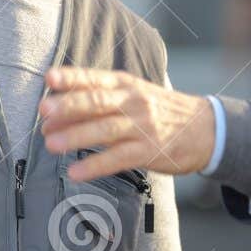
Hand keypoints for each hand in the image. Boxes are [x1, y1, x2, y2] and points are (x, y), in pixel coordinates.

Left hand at [39, 66, 214, 178]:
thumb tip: (57, 107)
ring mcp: (142, 127)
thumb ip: (101, 97)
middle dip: (68, 107)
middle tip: (44, 112)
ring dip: (75, 137)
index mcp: (126, 85)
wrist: (206, 129)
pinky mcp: (149, 152)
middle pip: (97, 102)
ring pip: (105, 130)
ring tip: (50, 144)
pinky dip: (94, 165)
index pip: (95, 79)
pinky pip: (118, 159)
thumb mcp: (136, 94)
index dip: (71, 78)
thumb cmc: (162, 111)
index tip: (49, 78)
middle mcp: (133, 102)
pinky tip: (76, 172)